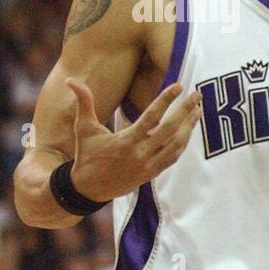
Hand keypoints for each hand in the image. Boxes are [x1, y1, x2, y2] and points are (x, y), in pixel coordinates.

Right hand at [67, 79, 201, 201]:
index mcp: (126, 141)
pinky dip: (183, 142)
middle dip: (185, 110)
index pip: (151, 117)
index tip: (178, 86)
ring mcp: (149, 165)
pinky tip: (188, 130)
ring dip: (189, 126)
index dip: (166, 100)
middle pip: (170, 129)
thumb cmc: (86, 155)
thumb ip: (83, 103)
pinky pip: (174, 156)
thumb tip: (71, 80)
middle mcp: (140, 153)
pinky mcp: (153, 173)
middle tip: (197, 94)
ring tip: (197, 110)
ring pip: (177, 144)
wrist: (88, 189)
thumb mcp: (83, 128)